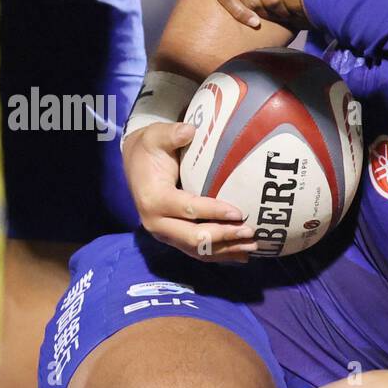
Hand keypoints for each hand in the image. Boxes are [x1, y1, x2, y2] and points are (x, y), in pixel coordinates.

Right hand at [123, 122, 257, 261]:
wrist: (135, 164)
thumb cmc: (150, 150)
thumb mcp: (156, 137)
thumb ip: (172, 134)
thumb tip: (190, 131)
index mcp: (154, 199)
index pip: (188, 209)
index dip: (213, 212)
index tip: (239, 212)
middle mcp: (156, 223)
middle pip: (193, 238)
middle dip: (223, 237)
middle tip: (250, 232)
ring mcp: (164, 234)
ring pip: (197, 250)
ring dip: (225, 250)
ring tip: (252, 247)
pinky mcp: (173, 239)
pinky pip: (197, 252)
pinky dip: (219, 255)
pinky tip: (241, 256)